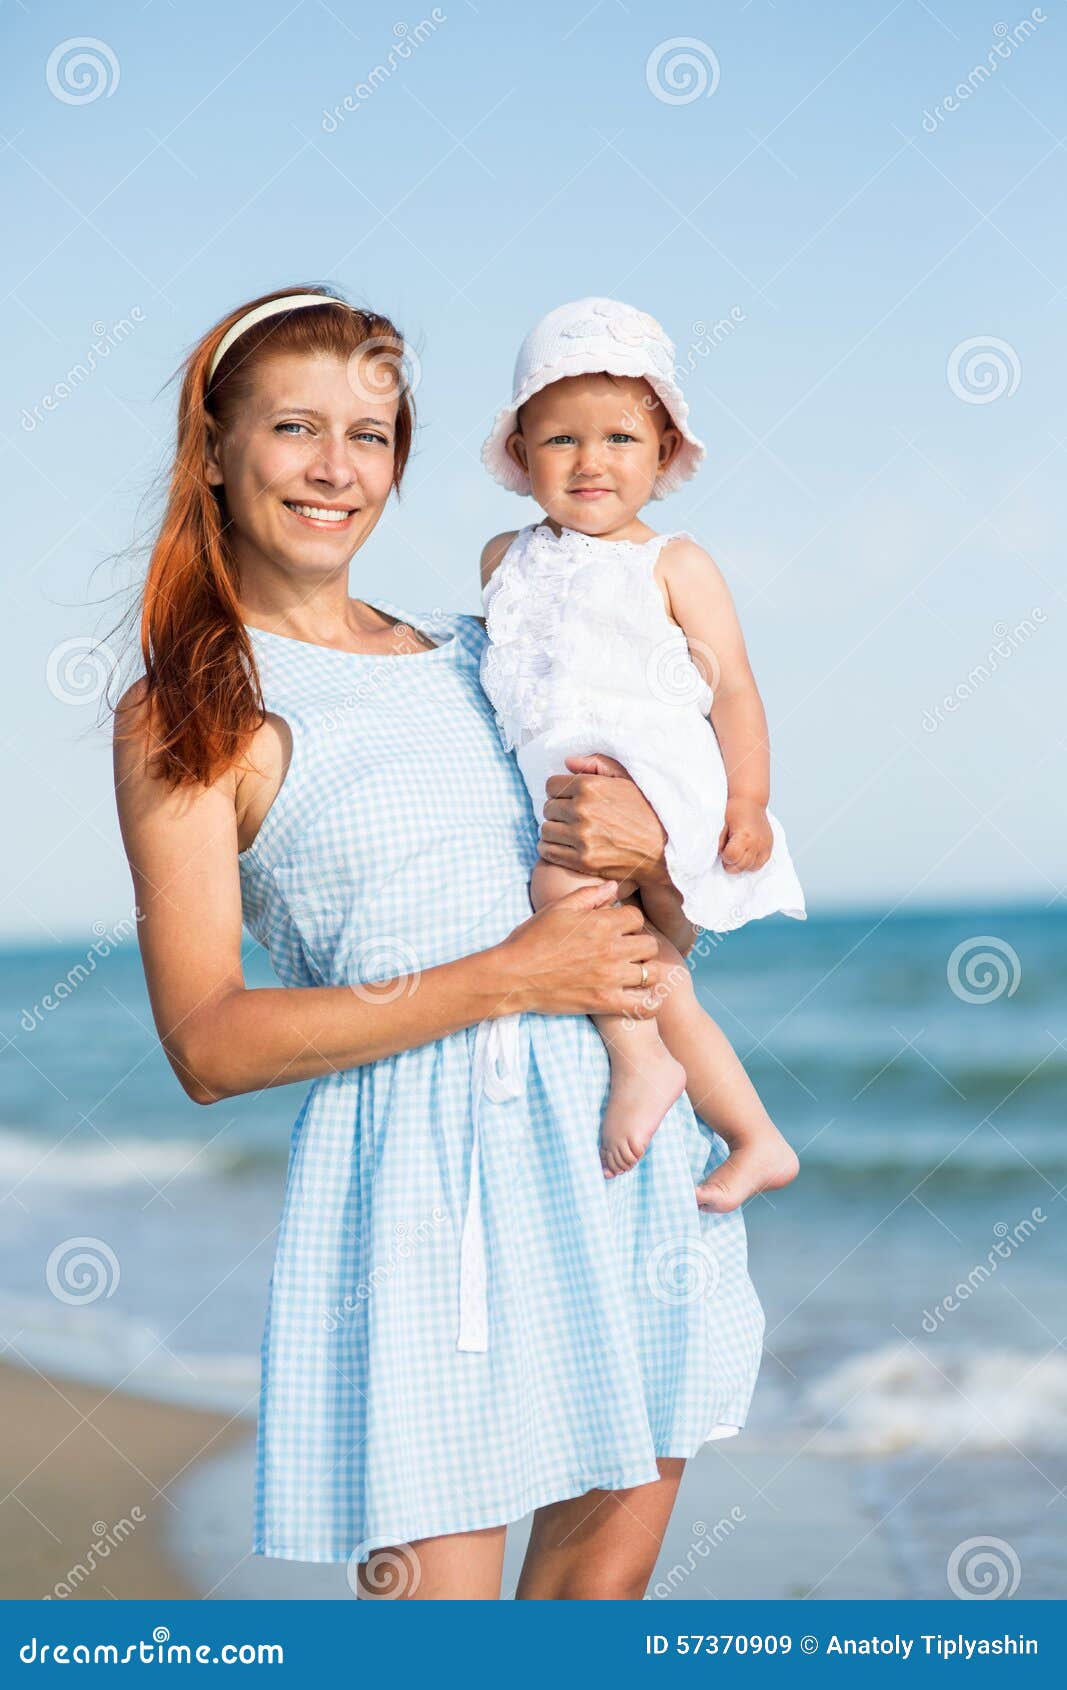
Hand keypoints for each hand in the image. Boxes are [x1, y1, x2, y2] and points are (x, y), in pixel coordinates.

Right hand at [495, 880, 667, 1018]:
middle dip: (640, 944)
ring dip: (643, 970)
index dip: (629, 920)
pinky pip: (642, 1006)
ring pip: (651, 973)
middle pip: (650, 945)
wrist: (514, 975)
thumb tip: (614, 886)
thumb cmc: (532, 939)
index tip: (618, 927)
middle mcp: (611, 949)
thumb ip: (590, 894)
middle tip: (626, 949)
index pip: (637, 917)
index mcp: (602, 923)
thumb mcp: (558, 908)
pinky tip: (640, 996)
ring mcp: (610, 978)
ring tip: (630, 971)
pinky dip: (648, 1003)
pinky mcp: (605, 1002)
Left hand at [538, 753, 669, 888]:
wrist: (661, 850)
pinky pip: (547, 851)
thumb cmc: (644, 812)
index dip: (559, 792)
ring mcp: (581, 836)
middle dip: (558, 812)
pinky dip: (551, 849)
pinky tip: (564, 847)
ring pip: (545, 830)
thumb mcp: (627, 780)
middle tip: (571, 819)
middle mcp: (582, 809)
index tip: (569, 800)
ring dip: (554, 831)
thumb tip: (567, 762)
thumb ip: (597, 764)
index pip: (551, 785)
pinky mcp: (582, 859)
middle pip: (547, 808)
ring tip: (568, 834)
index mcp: (590, 786)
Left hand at [717, 797, 772, 872]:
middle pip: (741, 865)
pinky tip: (746, 856)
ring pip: (752, 867)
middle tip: (727, 857)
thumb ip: (721, 842)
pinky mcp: (769, 845)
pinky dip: (752, 863)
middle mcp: (756, 842)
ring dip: (742, 865)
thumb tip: (720, 856)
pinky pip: (761, 863)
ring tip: (737, 856)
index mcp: (743, 836)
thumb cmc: (735, 810)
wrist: (751, 801)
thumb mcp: (723, 825)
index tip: (723, 852)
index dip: (724, 857)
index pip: (731, 857)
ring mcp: (764, 845)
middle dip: (731, 864)